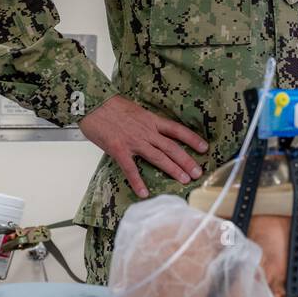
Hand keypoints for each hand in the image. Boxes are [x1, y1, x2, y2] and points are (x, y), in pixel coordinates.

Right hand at [78, 95, 208, 198]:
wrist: (93, 103)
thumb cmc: (112, 106)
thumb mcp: (136, 110)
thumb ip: (147, 122)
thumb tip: (155, 131)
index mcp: (151, 120)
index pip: (177, 130)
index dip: (192, 139)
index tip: (204, 148)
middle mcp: (147, 131)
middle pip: (172, 147)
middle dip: (187, 161)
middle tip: (198, 173)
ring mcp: (133, 141)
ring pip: (158, 157)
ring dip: (173, 170)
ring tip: (184, 180)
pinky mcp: (119, 149)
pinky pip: (131, 168)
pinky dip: (138, 181)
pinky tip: (144, 192)